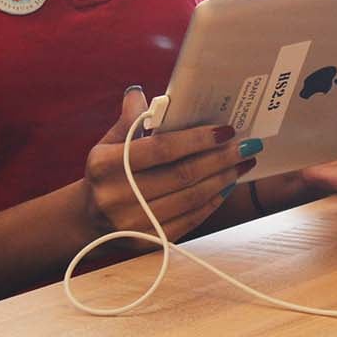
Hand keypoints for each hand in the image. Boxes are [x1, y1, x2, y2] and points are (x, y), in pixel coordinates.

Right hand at [81, 86, 259, 247]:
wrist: (89, 219)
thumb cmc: (107, 171)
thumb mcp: (109, 143)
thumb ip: (130, 119)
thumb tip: (141, 94)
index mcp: (106, 164)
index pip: (161, 149)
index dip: (197, 140)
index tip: (226, 130)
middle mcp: (116, 196)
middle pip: (181, 175)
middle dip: (220, 159)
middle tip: (246, 146)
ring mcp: (130, 223)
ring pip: (190, 199)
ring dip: (222, 180)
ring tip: (242, 164)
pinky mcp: (146, 242)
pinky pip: (188, 221)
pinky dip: (211, 203)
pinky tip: (226, 187)